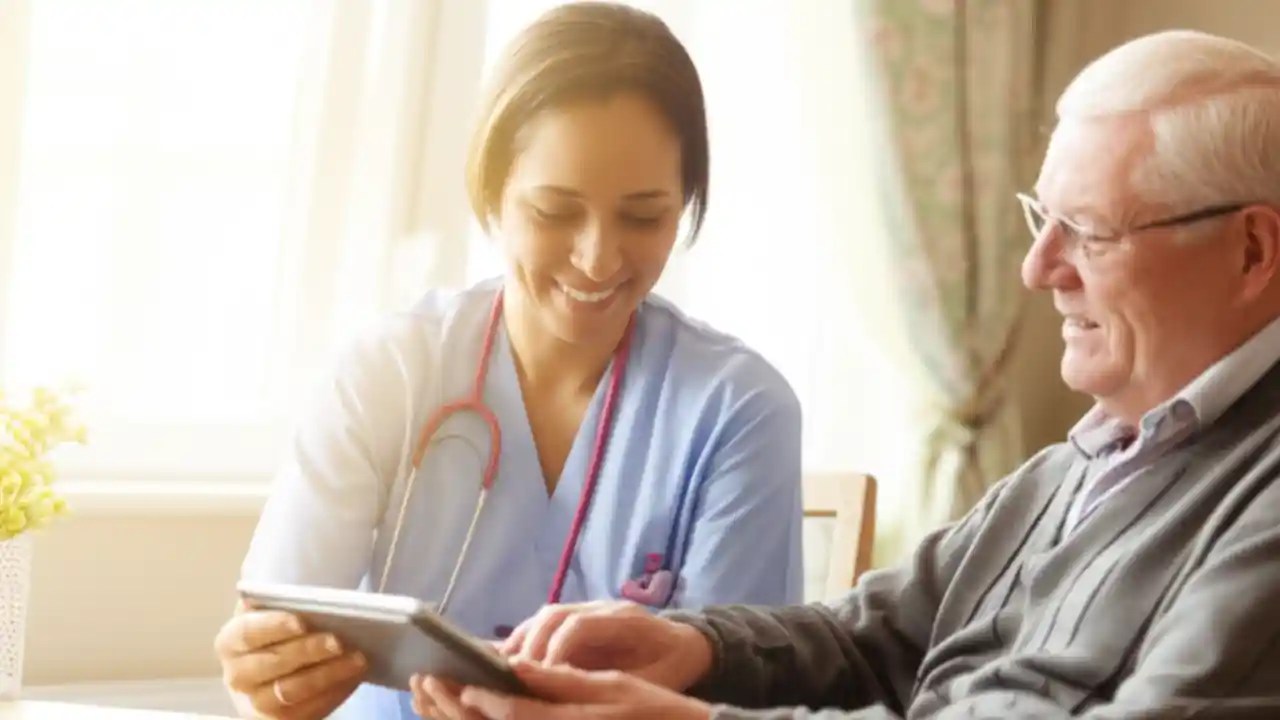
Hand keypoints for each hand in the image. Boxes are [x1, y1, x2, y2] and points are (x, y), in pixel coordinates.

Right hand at [214, 604, 367, 718]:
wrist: (280, 662)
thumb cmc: (281, 629)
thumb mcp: (276, 610)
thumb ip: (287, 603)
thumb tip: (318, 599)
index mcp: (231, 641)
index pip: (248, 633)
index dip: (274, 626)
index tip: (302, 621)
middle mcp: (237, 675)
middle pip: (271, 664)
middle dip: (308, 651)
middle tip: (339, 641)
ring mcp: (255, 703)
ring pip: (290, 691)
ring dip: (327, 674)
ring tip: (357, 659)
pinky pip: (306, 711)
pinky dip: (333, 693)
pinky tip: (353, 676)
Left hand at [415, 661, 712, 719]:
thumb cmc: (654, 708)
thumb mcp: (613, 684)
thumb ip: (561, 679)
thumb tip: (514, 666)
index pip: (509, 715)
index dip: (472, 696)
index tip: (445, 676)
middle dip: (453, 710)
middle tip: (427, 682)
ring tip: (436, 697)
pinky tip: (471, 713)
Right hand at [500, 601, 712, 690]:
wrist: (689, 643)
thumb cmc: (674, 664)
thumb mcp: (658, 680)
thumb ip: (624, 684)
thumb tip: (578, 695)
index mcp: (625, 619)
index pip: (580, 626)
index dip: (555, 651)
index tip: (540, 678)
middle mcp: (603, 607)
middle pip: (555, 615)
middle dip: (530, 646)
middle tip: (510, 677)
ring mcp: (590, 609)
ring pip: (546, 616)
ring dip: (521, 641)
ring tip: (500, 669)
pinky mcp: (580, 618)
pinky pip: (547, 624)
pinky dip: (526, 640)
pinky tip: (508, 661)